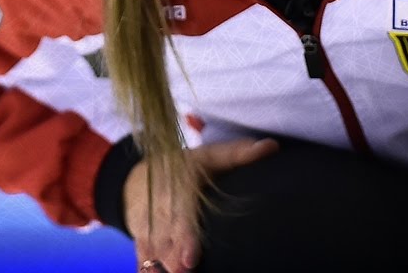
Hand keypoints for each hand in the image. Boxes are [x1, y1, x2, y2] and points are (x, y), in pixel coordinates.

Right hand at [128, 138, 278, 272]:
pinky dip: (146, 265)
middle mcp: (161, 204)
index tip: (192, 256)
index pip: (182, 209)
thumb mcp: (209, 156)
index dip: (186, 234)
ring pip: (152, 244)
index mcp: (179, 183)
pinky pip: (141, 253)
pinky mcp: (139, 236)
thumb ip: (238, 154)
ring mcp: (147, 222)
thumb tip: (271, 147)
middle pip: (167, 231)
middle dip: (174, 252)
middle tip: (185, 269)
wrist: (136, 176)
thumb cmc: (183, 169)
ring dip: (160, 262)